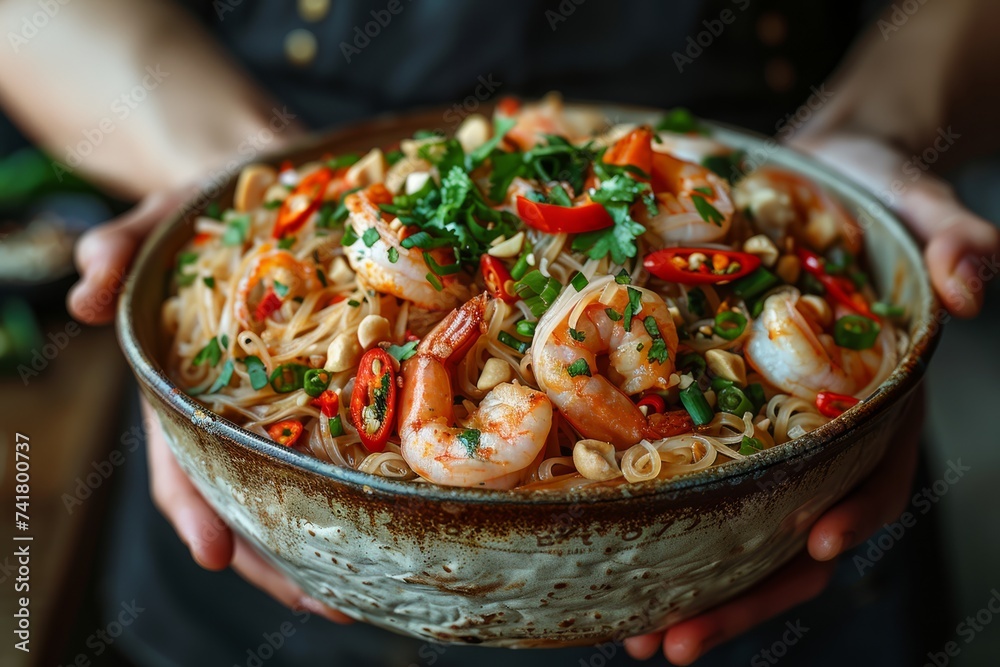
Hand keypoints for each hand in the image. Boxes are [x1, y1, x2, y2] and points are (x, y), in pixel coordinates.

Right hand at [69, 191, 350, 624]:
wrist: (246, 192)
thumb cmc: (193, 216)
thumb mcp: (152, 224)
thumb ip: (118, 252)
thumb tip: (88, 289)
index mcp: (182, 391)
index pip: (178, 464)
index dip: (195, 510)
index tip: (217, 552)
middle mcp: (230, 413)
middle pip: (248, 500)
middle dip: (279, 554)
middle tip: (326, 599)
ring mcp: (278, 407)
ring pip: (297, 489)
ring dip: (326, 539)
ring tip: (370, 582)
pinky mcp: (326, 386)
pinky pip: (344, 441)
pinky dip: (363, 480)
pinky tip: (403, 510)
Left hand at [625, 132, 998, 663]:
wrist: (811, 177)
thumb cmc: (868, 192)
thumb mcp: (916, 200)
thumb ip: (953, 239)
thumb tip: (971, 287)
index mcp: (877, 398)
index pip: (875, 471)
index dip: (853, 511)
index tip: (814, 540)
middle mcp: (824, 432)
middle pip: (794, 532)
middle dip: (744, 593)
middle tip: (676, 640)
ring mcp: (770, 431)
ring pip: (739, 529)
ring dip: (695, 586)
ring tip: (635, 632)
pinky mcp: (720, 414)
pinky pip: (696, 481)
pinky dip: (663, 525)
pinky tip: (614, 555)